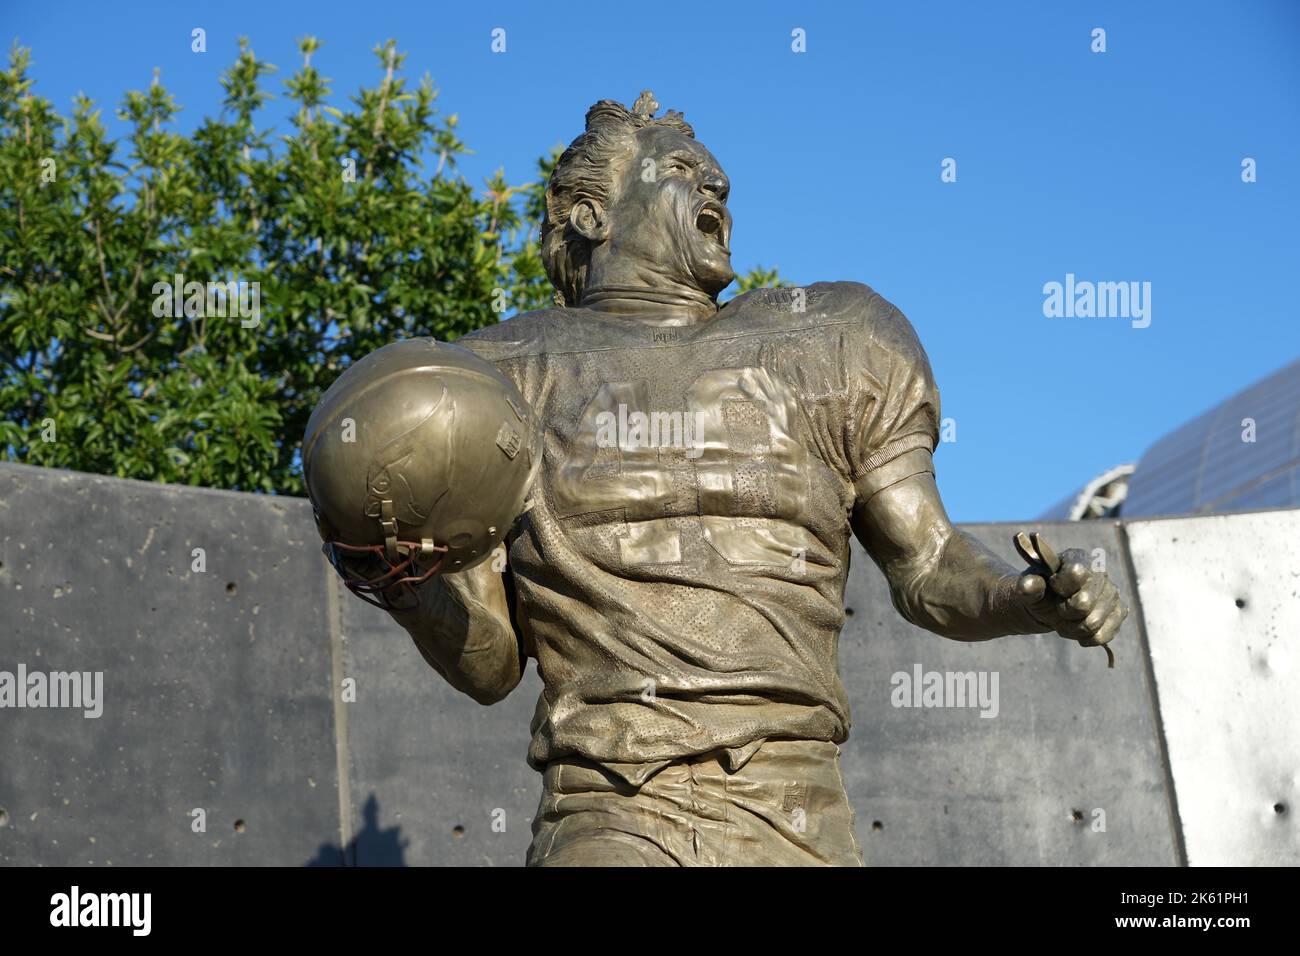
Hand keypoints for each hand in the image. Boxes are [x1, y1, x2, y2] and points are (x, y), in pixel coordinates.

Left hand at [1012, 532, 1126, 660]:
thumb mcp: (1027, 587)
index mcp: (1077, 558)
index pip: (1076, 572)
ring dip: (1072, 628)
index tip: (1053, 588)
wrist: (1049, 607)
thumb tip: (1027, 586)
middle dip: (1064, 612)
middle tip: (1058, 609)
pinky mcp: (1119, 613)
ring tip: (1065, 621)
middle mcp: (1101, 573)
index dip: (1061, 586)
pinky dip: (1085, 638)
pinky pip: (1103, 635)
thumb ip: (1028, 586)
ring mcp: (1113, 593)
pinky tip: (1078, 630)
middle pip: (1084, 603)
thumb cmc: (1039, 591)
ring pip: (1092, 623)